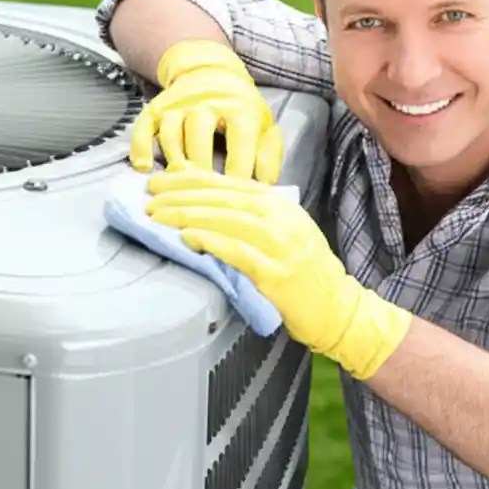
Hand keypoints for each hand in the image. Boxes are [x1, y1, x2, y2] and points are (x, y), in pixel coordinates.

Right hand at [129, 39, 283, 182]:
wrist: (210, 72)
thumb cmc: (240, 108)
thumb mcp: (264, 125)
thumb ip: (269, 155)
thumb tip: (266, 185)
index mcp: (238, 107)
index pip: (239, 139)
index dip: (239, 169)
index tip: (237, 195)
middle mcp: (205, 102)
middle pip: (199, 134)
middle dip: (201, 167)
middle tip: (204, 196)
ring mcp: (177, 105)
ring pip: (171, 133)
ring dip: (173, 161)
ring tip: (178, 186)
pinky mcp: (156, 109)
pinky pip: (143, 127)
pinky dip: (140, 147)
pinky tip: (143, 168)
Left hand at [146, 168, 410, 379]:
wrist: (339, 309)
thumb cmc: (302, 273)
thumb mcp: (278, 233)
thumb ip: (244, 217)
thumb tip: (197, 202)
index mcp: (279, 204)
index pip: (227, 183)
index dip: (189, 179)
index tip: (159, 182)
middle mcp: (281, 217)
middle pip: (222, 198)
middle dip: (180, 195)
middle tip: (149, 198)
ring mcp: (281, 244)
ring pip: (227, 219)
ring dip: (188, 215)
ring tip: (158, 216)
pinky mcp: (278, 273)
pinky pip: (240, 252)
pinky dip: (213, 242)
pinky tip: (189, 238)